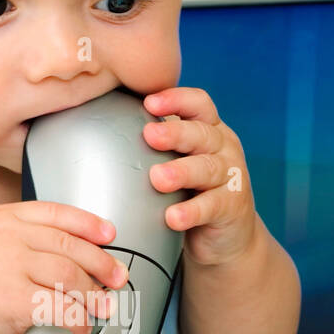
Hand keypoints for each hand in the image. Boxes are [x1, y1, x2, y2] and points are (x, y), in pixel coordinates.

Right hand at [0, 201, 129, 333]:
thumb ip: (24, 242)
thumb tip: (79, 254)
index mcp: (2, 218)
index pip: (57, 213)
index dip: (90, 224)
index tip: (110, 235)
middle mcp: (5, 236)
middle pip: (71, 246)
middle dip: (102, 264)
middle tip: (117, 278)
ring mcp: (8, 265)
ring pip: (70, 276)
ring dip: (93, 295)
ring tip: (103, 307)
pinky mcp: (13, 298)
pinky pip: (60, 307)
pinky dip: (78, 319)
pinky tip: (81, 325)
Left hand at [142, 87, 257, 266]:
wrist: (225, 234)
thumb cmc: (191, 190)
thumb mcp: (177, 160)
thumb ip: (153, 145)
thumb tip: (101, 129)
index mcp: (208, 129)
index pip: (198, 104)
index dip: (176, 99)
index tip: (148, 103)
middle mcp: (223, 147)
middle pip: (202, 133)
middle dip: (175, 133)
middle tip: (149, 136)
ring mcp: (231, 176)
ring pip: (207, 169)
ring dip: (181, 172)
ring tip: (158, 179)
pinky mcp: (232, 206)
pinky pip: (211, 206)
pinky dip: (191, 211)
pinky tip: (172, 217)